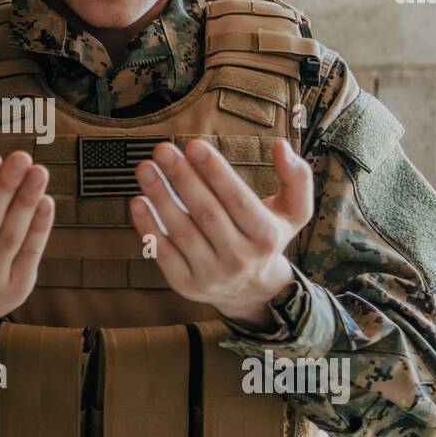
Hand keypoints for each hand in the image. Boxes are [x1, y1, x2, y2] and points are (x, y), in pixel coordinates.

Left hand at [128, 138, 313, 326]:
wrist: (252, 290)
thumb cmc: (267, 237)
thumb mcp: (294, 211)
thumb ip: (297, 177)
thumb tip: (281, 146)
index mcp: (266, 236)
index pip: (238, 200)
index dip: (215, 172)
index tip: (194, 145)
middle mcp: (240, 258)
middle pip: (207, 213)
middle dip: (183, 178)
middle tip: (163, 150)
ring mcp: (211, 274)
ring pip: (182, 231)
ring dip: (161, 198)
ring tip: (145, 169)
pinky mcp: (186, 284)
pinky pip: (164, 254)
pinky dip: (149, 227)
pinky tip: (138, 201)